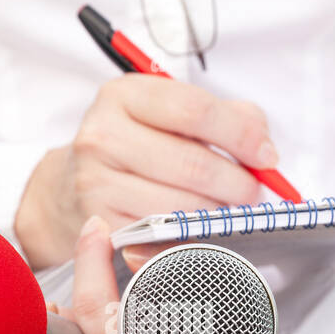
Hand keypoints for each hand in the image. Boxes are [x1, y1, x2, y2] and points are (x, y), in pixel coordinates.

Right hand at [13, 74, 279, 269]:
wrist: (69, 188)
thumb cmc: (134, 147)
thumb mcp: (169, 115)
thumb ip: (225, 116)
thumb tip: (263, 144)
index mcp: (124, 96)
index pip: (195, 110)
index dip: (241, 135)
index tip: (266, 156)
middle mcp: (103, 136)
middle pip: (192, 164)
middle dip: (237, 184)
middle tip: (254, 194)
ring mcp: (97, 183)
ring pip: (181, 206)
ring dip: (218, 215)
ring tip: (230, 212)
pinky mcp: (101, 225)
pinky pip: (162, 237)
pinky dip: (191, 238)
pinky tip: (200, 231)